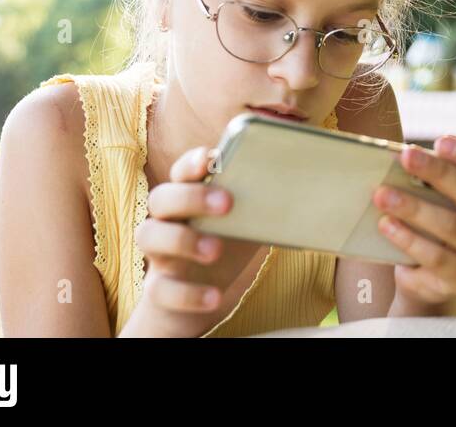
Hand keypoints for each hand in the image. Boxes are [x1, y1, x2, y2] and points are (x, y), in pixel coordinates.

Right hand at [133, 145, 266, 335]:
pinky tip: (215, 296)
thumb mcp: (246, 223)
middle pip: (162, 197)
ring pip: (149, 235)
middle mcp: (168, 220)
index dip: (192, 162)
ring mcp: (160, 253)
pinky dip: (188, 293)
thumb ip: (263, 202)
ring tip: (216, 250)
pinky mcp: (159, 288)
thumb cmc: (227, 245)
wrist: (199, 295)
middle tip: (228, 203)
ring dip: (183, 239)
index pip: (182, 171)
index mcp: (189, 196)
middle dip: (192, 196)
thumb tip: (306, 183)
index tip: (212, 158)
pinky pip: (162, 289)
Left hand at [372, 135, 455, 307]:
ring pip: (452, 226)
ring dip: (415, 207)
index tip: (440, 141)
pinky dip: (408, 239)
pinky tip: (386, 224)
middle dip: (437, 172)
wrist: (430, 276)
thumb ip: (444, 170)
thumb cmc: (439, 217)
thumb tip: (416, 152)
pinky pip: (436, 258)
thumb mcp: (445, 193)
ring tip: (383, 194)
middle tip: (405, 156)